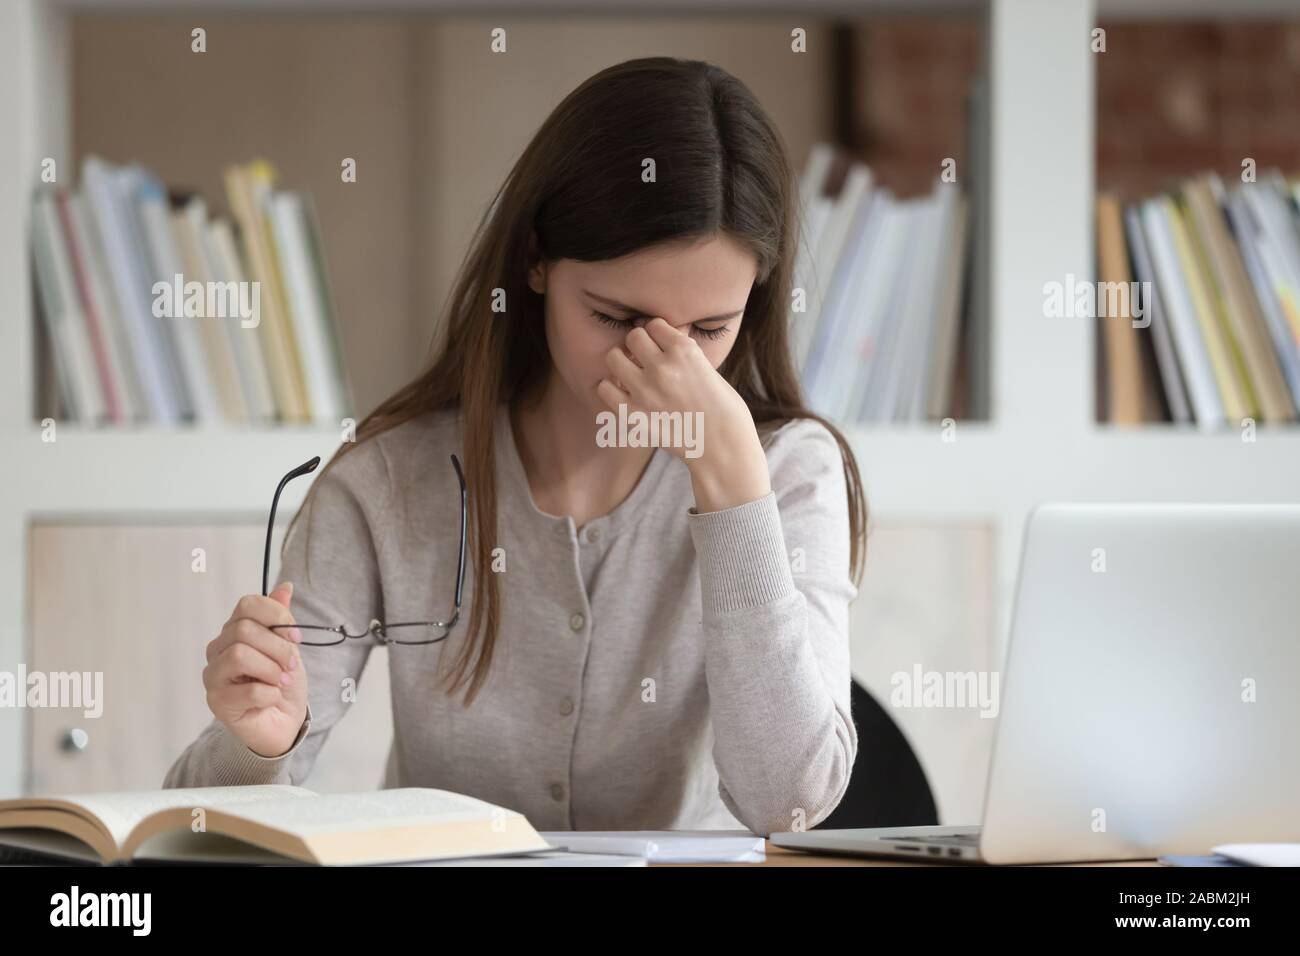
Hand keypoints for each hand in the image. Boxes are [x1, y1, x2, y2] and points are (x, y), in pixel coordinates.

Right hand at [203, 582, 308, 757]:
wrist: (283, 722)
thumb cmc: (282, 683)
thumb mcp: (288, 647)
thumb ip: (281, 619)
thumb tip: (285, 586)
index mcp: (233, 631)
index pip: (247, 605)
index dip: (277, 617)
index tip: (296, 637)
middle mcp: (217, 650)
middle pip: (244, 631)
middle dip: (278, 648)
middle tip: (291, 665)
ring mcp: (213, 676)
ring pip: (240, 655)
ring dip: (272, 670)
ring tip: (281, 682)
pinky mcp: (217, 702)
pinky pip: (248, 690)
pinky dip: (270, 694)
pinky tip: (271, 698)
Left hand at [596, 317, 770, 510]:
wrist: (722, 446)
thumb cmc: (721, 406)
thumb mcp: (707, 367)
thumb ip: (681, 351)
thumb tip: (659, 333)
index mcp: (684, 350)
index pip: (654, 324)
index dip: (656, 334)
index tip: (660, 346)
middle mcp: (662, 367)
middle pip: (633, 336)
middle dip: (638, 345)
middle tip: (644, 359)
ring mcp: (645, 391)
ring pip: (613, 357)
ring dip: (621, 363)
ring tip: (630, 374)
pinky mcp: (633, 415)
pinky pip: (604, 388)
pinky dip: (611, 389)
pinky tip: (623, 393)